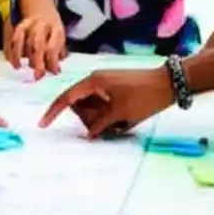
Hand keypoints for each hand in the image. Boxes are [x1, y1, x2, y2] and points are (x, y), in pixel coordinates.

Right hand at [5, 13, 66, 79]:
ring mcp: (28, 24)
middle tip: (37, 76)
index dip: (53, 60)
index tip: (54, 72)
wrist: (40, 6)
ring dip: (21, 55)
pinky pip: (12, 38)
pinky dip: (11, 50)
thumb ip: (58, 53)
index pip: (54, 45)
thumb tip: (55, 70)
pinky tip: (12, 61)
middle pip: (37, 43)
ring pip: (23, 40)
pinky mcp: (17, 24)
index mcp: (55, 28)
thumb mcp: (59, 37)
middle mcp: (41, 25)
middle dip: (37, 61)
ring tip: (20, 67)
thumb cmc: (51, 28)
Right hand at [39, 67, 173, 138]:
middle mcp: (96, 79)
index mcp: (93, 81)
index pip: (67, 97)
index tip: (43, 124)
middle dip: (88, 118)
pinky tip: (120, 121)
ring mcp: (106, 82)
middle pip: (80, 103)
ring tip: (119, 122)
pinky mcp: (116, 87)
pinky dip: (107, 114)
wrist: (170, 83)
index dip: (53, 111)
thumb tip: (87, 135)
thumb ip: (101, 124)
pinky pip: (103, 103)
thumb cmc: (144, 97)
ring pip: (92, 104)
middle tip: (109, 125)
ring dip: (99, 117)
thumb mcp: (121, 114)